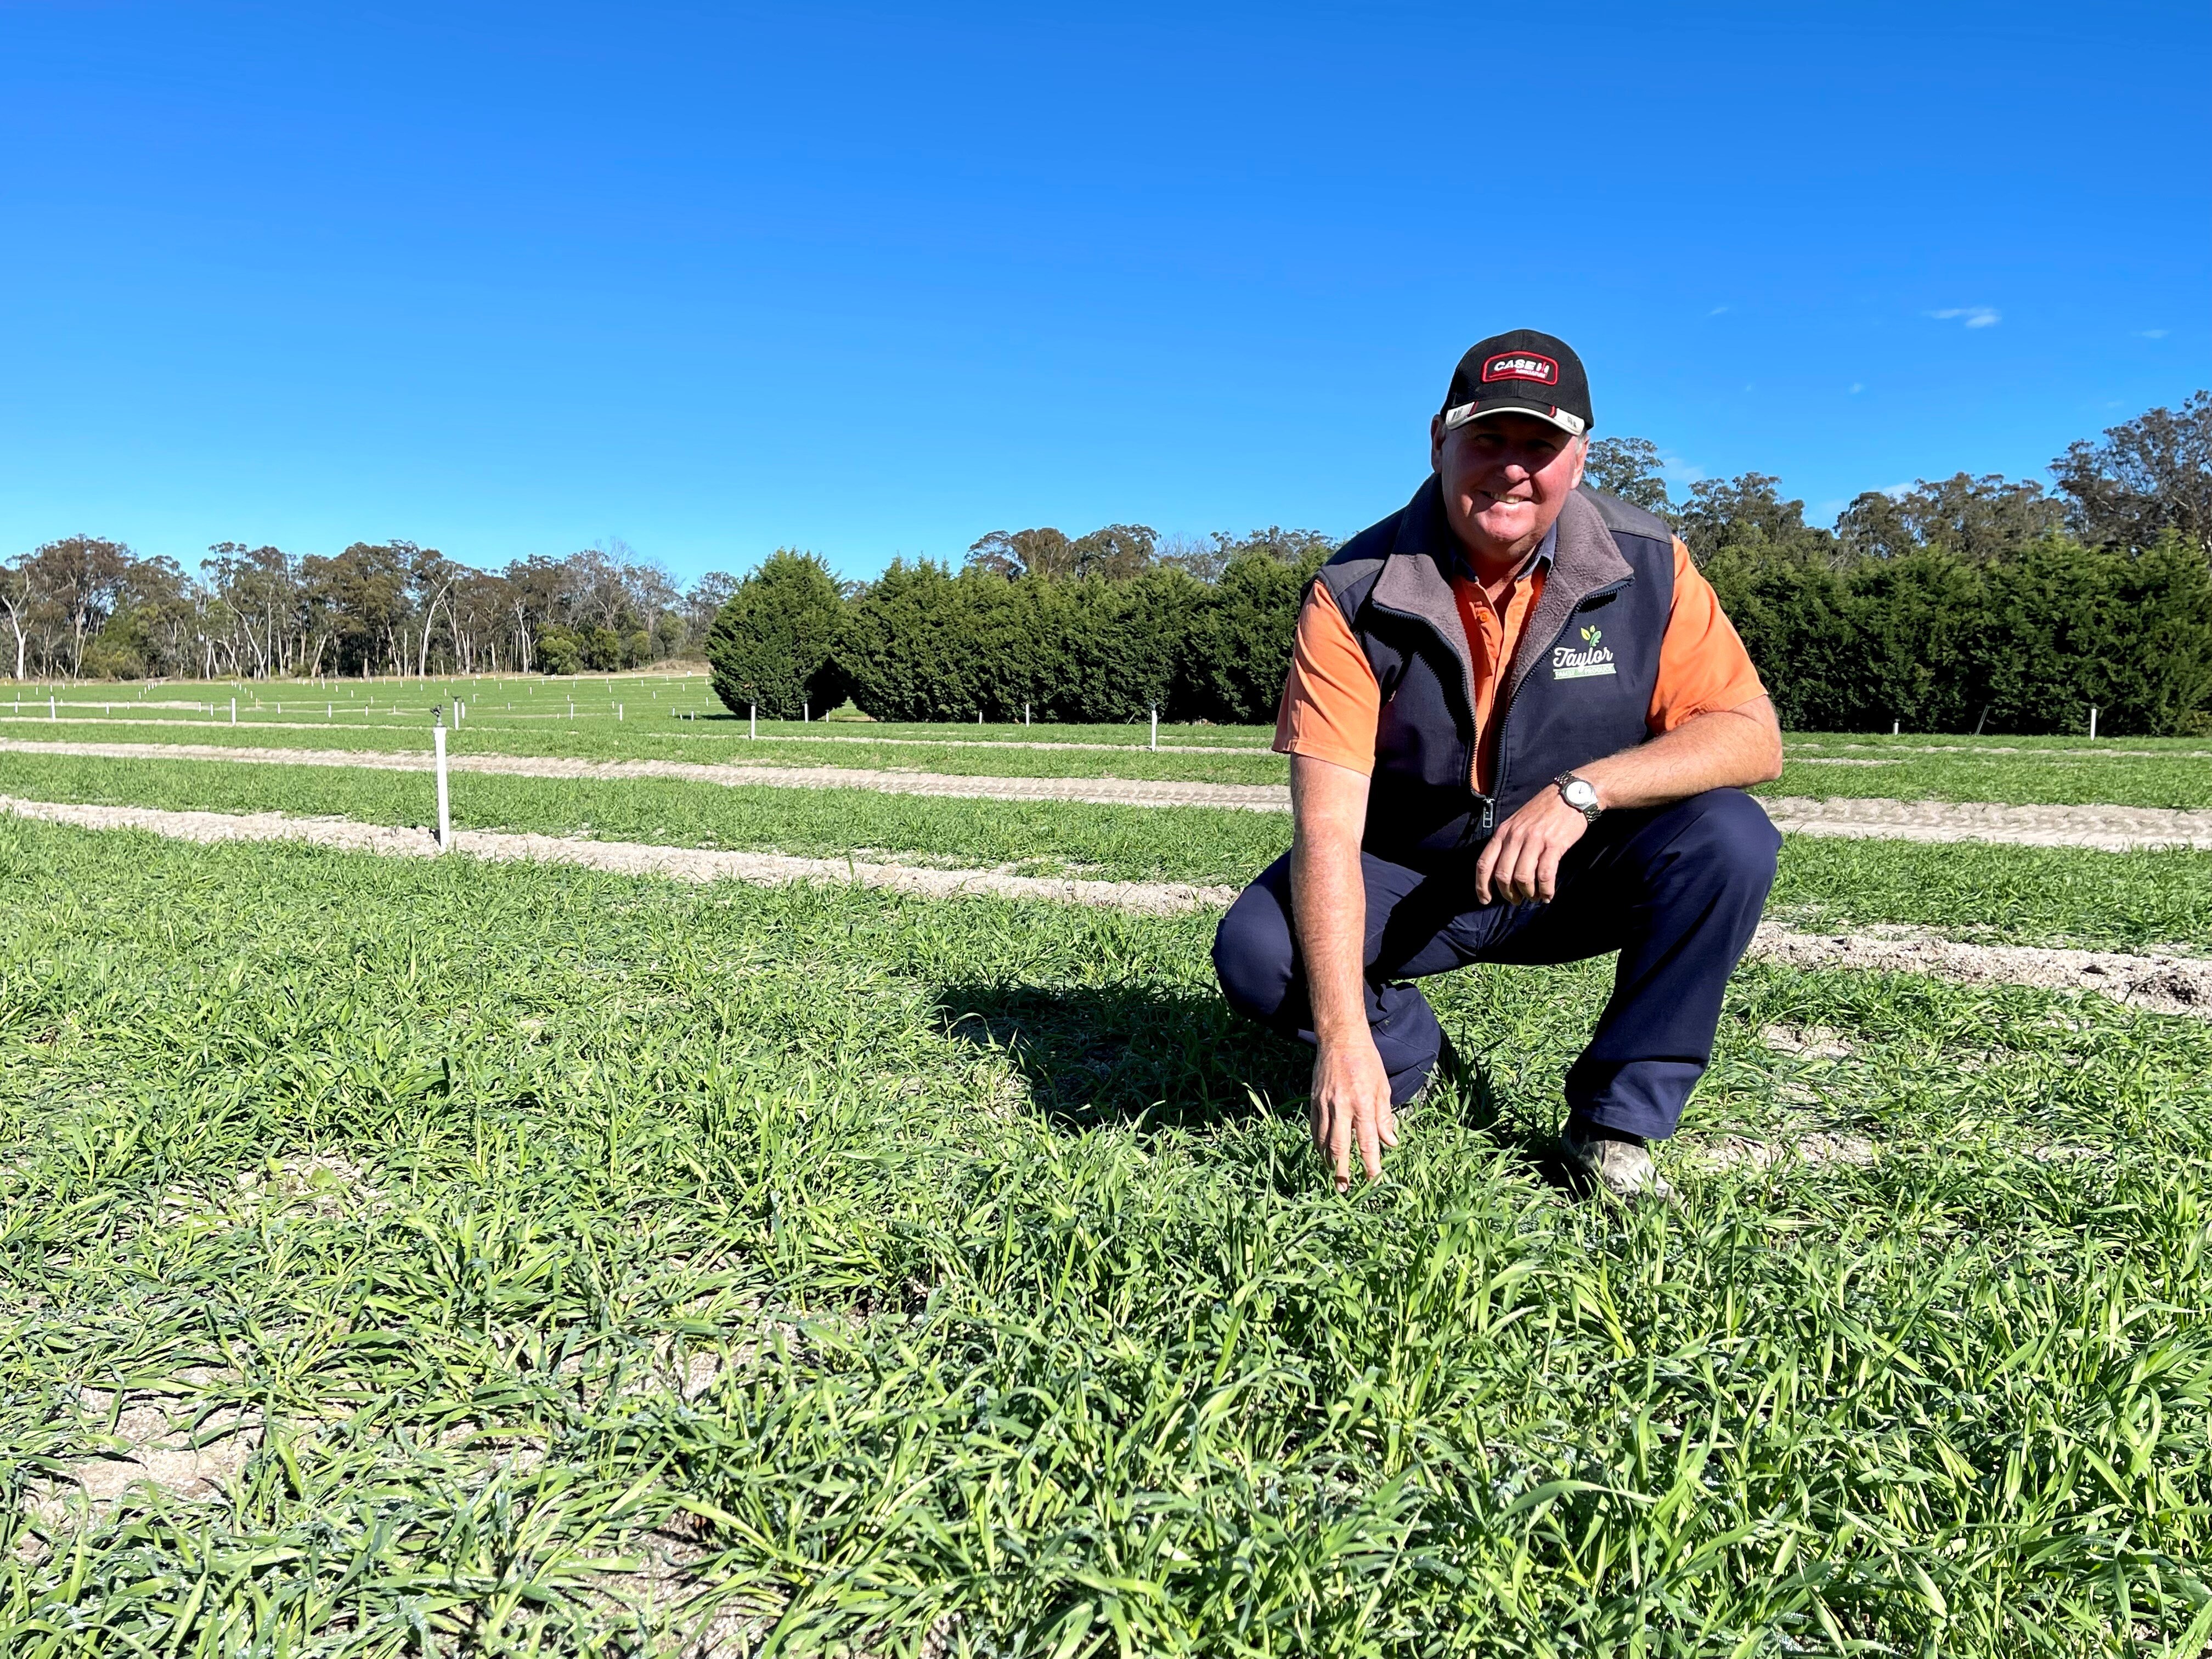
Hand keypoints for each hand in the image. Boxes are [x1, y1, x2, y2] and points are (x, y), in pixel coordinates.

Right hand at [1310, 1031, 1397, 1189]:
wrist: (1341, 1039)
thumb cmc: (1367, 1063)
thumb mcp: (1382, 1088)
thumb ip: (1385, 1117)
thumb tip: (1391, 1143)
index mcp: (1362, 1104)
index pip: (1367, 1142)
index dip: (1371, 1164)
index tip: (1373, 1180)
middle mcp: (1342, 1106)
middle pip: (1340, 1146)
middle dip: (1342, 1170)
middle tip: (1344, 1189)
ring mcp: (1324, 1104)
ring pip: (1323, 1139)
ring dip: (1328, 1160)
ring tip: (1333, 1174)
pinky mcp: (1314, 1100)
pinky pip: (1315, 1127)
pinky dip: (1318, 1143)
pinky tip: (1322, 1153)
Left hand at [1475, 785, 1591, 904]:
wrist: (1571, 794)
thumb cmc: (1543, 810)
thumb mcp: (1517, 822)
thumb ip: (1507, 843)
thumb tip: (1502, 871)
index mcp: (1503, 832)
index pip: (1484, 863)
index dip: (1482, 886)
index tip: (1485, 900)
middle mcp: (1515, 837)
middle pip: (1503, 875)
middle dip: (1508, 894)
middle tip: (1517, 900)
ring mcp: (1534, 840)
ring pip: (1523, 878)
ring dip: (1528, 894)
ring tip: (1535, 897)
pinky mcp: (1554, 845)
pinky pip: (1545, 875)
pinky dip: (1545, 890)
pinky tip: (1548, 895)